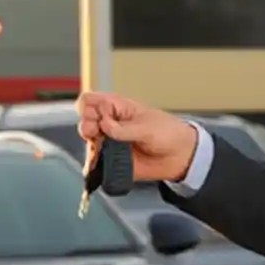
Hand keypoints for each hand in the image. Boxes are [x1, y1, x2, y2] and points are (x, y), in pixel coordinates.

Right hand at [76, 92, 197, 182]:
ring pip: (87, 140)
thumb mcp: (148, 127)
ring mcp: (109, 141)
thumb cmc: (168, 132)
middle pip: (85, 120)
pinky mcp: (111, 159)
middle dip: (87, 125)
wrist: (179, 156)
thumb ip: (125, 128)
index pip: (91, 101)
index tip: (101, 116)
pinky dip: (92, 163)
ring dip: (90, 144)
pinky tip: (97, 163)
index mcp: (117, 107)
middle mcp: (109, 123)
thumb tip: (105, 125)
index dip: (90, 107)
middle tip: (98, 132)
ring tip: (101, 148)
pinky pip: (95, 161)